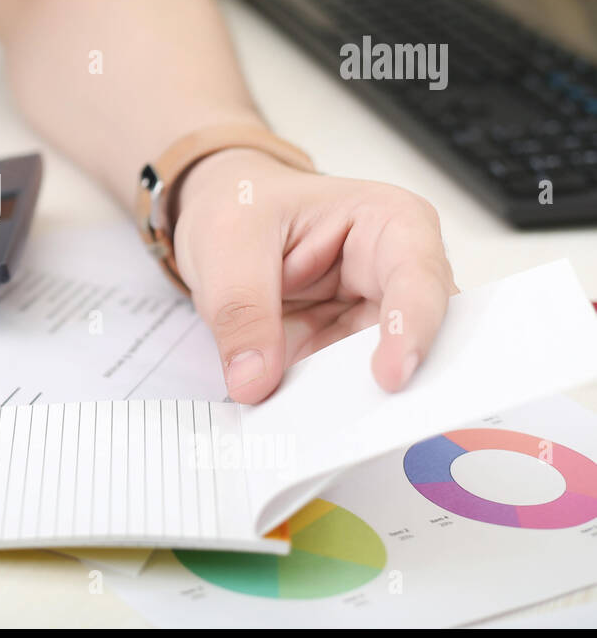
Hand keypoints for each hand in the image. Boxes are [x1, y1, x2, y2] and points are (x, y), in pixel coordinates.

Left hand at [172, 148, 456, 403]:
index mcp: (389, 223)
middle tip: (367, 425)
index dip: (411, 328)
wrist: (220, 216)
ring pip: (379, 377)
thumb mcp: (228, 240)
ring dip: (351, 406)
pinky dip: (319, 411)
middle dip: (393, 381)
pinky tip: (298, 428)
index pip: (416, 277)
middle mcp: (395, 276)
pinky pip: (339, 392)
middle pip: (415, 338)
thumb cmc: (242, 204)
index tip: (390, 376)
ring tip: (322, 433)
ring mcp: (370, 321)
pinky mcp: (340, 354)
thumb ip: (242, 309)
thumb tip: (255, 380)